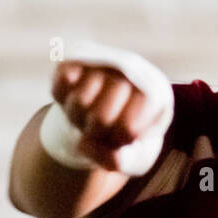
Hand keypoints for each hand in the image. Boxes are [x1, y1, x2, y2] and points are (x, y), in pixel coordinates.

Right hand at [50, 60, 165, 171]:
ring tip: (88, 113)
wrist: (106, 107)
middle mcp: (132, 71)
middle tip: (99, 128)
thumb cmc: (125, 134)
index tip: (120, 138)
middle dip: (94, 134)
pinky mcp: (78, 55)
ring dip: (76, 117)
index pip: (127, 130)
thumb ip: (121, 162)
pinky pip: (62, 80)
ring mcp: (105, 60)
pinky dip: (61, 96)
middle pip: (101, 118)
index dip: (116, 142)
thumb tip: (92, 149)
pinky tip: (74, 96)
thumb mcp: (133, 157)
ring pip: (79, 102)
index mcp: (156, 96)